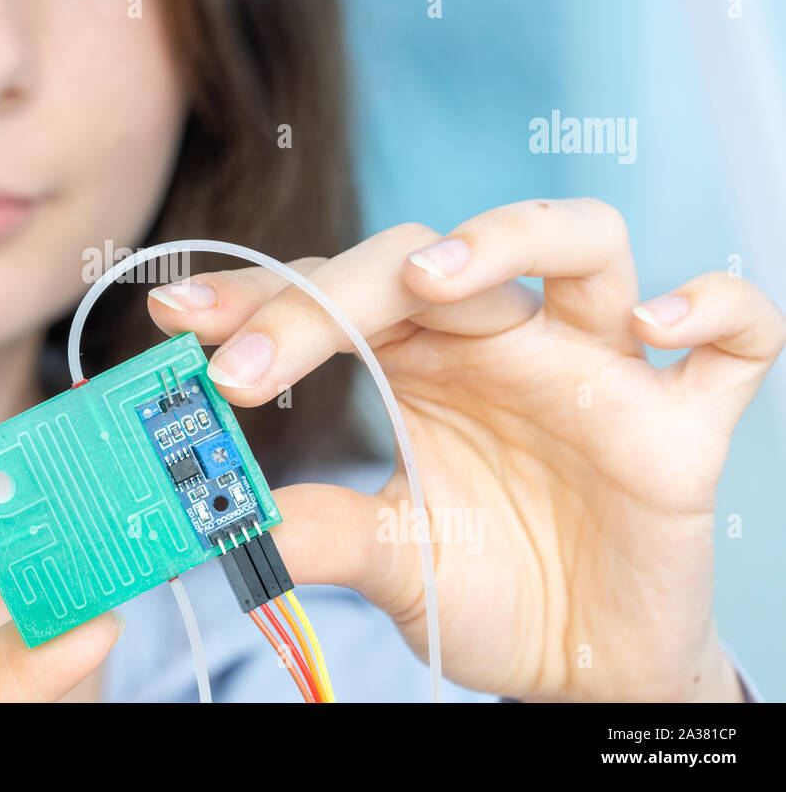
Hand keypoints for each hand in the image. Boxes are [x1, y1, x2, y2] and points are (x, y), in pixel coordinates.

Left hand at [148, 198, 783, 700]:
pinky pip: (733, 337)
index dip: (261, 300)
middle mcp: (508, 346)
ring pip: (582, 243)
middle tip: (245, 362)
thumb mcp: (393, 559)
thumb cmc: (492, 592)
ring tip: (430, 280)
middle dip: (332, 296)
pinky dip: (712, 309)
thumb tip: (229, 516)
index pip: (342, 294)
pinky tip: (655, 325)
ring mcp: (598, 371)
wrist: (585, 667)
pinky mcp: (681, 423)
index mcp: (427, 365)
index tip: (175, 319)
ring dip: (508, 239)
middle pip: (431, 261)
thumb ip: (324, 528)